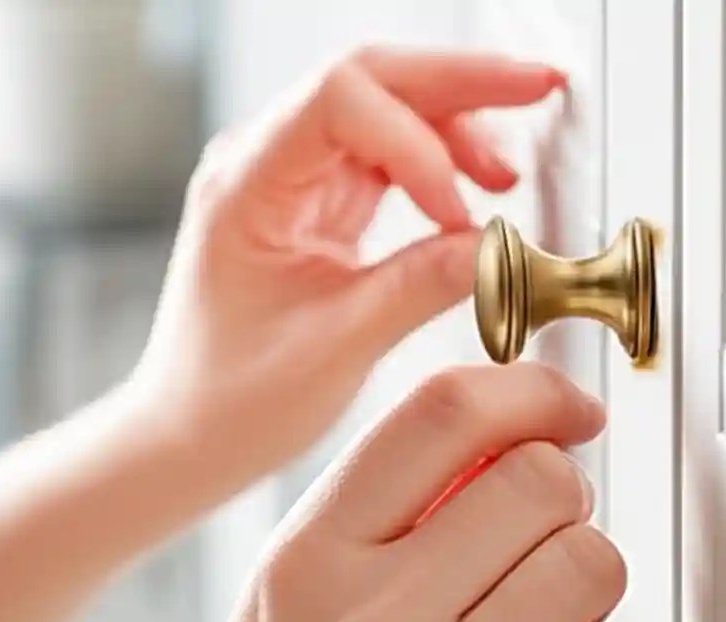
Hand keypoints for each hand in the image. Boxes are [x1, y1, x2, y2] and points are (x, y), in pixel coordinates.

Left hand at [130, 49, 565, 495]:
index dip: (416, 139)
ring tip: (508, 172)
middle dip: (460, 82)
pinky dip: (439, 162)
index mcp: (247, 186)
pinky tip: (477, 186)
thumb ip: (420, 288)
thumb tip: (498, 247)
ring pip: (386, 109)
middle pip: (371, 82)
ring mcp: (291, 179)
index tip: (459, 208)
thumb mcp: (335, 348)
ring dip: (455, 124)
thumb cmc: (229, 400)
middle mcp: (264, 164)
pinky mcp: (317, 203)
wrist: (188, 435)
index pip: (339, 99)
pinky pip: (387, 155)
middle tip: (537, 86)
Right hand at [206, 364, 631, 621]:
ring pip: (590, 566)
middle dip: (559, 488)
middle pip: (539, 481)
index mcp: (313, 559)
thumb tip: (498, 432)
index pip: (442, 417)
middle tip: (540, 515)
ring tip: (533, 601)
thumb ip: (373, 506)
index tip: (562, 405)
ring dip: (580, 573)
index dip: (529, 391)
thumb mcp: (289, 591)